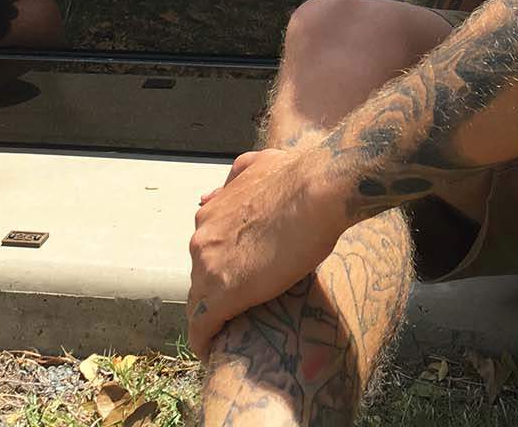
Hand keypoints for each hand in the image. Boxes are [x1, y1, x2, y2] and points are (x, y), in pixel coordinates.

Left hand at [186, 147, 351, 356]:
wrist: (317, 191)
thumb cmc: (297, 177)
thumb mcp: (254, 167)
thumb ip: (231, 183)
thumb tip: (211, 195)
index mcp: (211, 212)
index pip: (206, 249)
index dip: (218, 266)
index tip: (230, 278)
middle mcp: (202, 237)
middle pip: (201, 274)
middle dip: (216, 287)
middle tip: (239, 304)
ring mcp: (209, 265)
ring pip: (200, 299)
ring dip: (211, 314)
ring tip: (224, 332)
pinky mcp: (222, 294)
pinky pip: (203, 324)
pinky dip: (203, 338)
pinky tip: (207, 350)